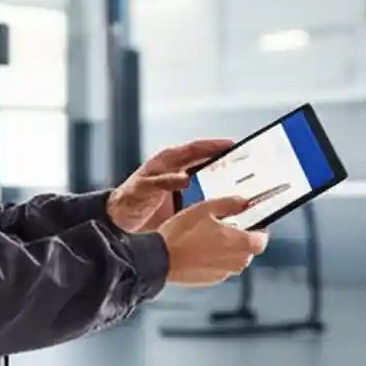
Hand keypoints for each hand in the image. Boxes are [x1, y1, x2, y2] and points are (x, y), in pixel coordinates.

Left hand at [105, 138, 233, 231]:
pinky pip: (203, 192)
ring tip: (245, 181)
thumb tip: (185, 178)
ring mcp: (180, 183)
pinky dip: (216, 194)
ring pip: (207, 176)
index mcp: (166, 161)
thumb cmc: (128, 201)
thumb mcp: (144, 189)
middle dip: (225, 158)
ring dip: (223, 177)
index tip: (233, 144)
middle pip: (205, 159)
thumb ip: (163, 182)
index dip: (214, 145)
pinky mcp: (182, 198)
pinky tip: (229, 201)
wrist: (119, 221)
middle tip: (246, 160)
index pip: (195, 148)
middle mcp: (175, 168)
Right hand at [158, 196, 268, 286]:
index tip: (248, 221)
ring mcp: (224, 273)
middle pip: (248, 249)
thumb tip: (243, 202)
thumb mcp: (204, 209)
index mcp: (242, 244)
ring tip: (206, 237)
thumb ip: (229, 204)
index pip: (262, 239)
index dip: (257, 229)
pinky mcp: (211, 280)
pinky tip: (196, 249)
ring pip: (233, 259)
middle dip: (239, 238)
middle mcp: (238, 262)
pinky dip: (213, 259)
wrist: (160, 259)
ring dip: (225, 249)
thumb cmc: (182, 234)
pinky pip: (219, 267)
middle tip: (222, 226)